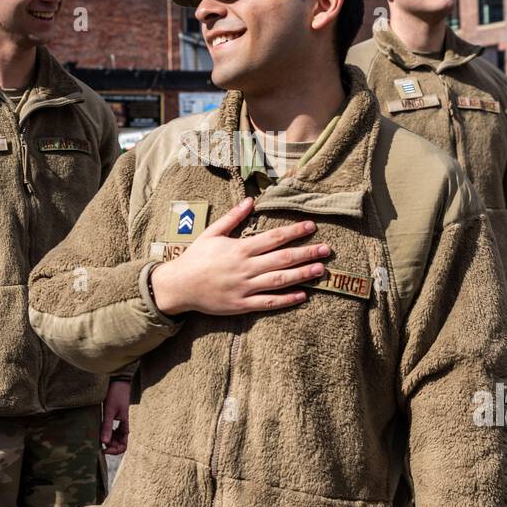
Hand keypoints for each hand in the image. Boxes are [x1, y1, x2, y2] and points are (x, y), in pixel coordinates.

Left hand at [101, 379, 129, 454]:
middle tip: (98, 443)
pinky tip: (99, 430)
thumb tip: (104, 443)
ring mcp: (119, 422)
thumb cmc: (115, 394)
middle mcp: (123, 426)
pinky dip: (106, 433)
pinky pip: (112, 431)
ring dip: (107, 440)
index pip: (123, 446)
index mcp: (126, 426)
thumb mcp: (109, 411)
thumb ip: (107, 426)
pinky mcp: (115, 417)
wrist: (117, 381)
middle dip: (109, 447)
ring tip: (97, 437)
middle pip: (118, 444)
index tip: (103, 449)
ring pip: (115, 438)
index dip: (114, 451)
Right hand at [150, 197, 329, 315]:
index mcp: (239, 248)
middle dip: (306, 253)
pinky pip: (268, 303)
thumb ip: (233, 218)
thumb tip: (251, 201)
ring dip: (302, 275)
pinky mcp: (241, 305)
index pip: (273, 238)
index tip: (311, 226)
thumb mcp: (211, 233)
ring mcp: (244, 287)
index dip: (294, 232)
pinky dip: (286, 300)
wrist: (179, 286)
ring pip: (279, 280)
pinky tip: (303, 295)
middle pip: (282, 259)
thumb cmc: (195, 257)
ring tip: (321, 270)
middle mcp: (245, 267)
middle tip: (326, 249)